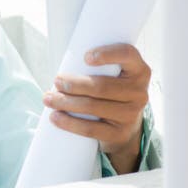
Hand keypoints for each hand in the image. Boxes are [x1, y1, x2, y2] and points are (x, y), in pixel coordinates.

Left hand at [43, 43, 150, 173]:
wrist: (125, 127)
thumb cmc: (109, 92)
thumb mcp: (112, 75)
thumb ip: (96, 65)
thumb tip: (63, 63)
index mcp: (138, 70)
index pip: (128, 55)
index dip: (108, 54)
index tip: (86, 57)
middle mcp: (139, 92)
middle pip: (102, 86)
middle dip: (74, 84)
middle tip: (57, 81)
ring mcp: (131, 115)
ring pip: (93, 107)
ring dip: (66, 102)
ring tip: (48, 99)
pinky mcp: (119, 134)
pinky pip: (91, 129)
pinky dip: (70, 123)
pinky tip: (55, 118)